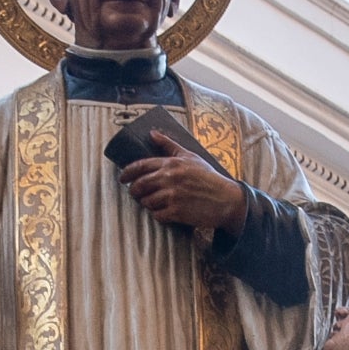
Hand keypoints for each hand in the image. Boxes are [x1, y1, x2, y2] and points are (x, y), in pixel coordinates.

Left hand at [117, 133, 247, 232]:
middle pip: (139, 186)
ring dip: (147, 203)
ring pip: (146, 202)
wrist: (226, 199)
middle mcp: (170, 179)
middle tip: (136, 193)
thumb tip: (152, 134)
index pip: (140, 166)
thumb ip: (169, 145)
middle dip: (134, 191)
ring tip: (155, 202)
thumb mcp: (190, 156)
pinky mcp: (176, 212)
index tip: (122, 178)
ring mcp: (172, 196)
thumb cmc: (208, 177)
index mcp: (172, 163)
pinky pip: (156, 215)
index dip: (127, 173)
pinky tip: (165, 212)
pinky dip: (158, 215)